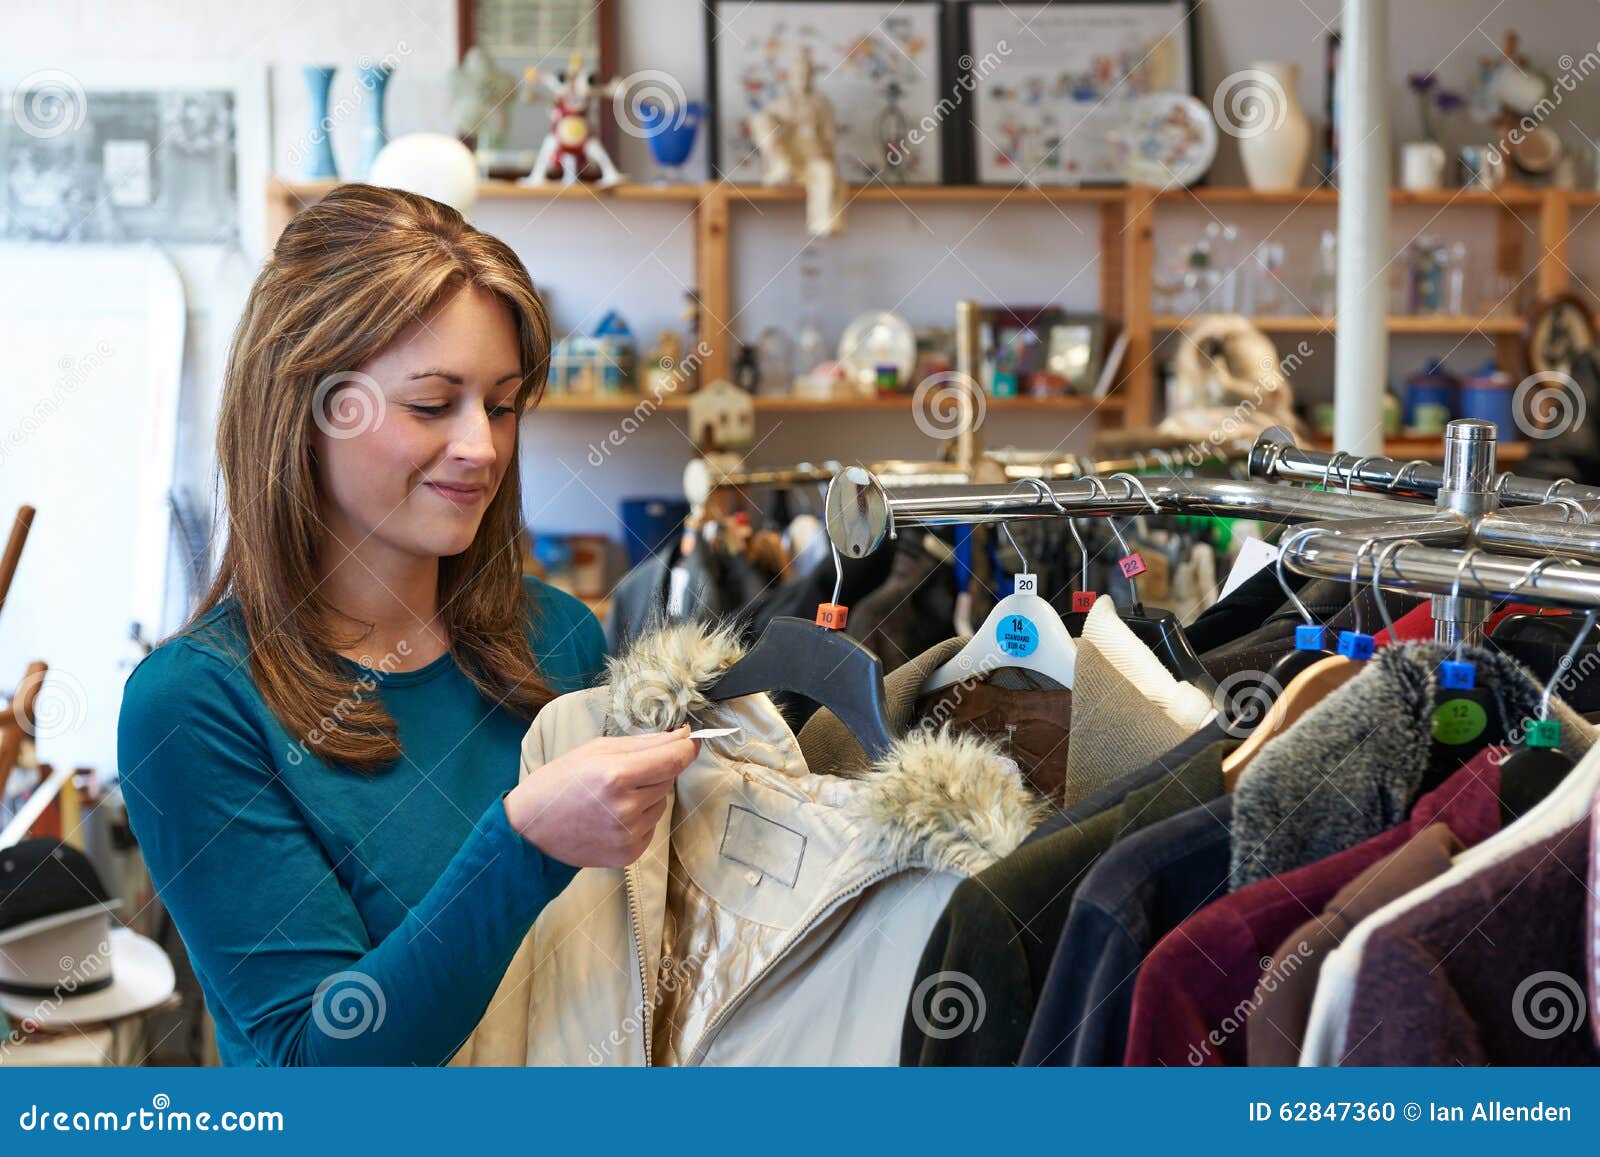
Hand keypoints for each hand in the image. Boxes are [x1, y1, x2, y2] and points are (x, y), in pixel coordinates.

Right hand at [504, 726, 698, 867]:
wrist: (530, 829)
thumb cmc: (559, 782)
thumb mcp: (596, 750)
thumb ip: (644, 743)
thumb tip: (683, 736)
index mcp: (616, 775)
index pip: (673, 760)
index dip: (688, 747)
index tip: (691, 739)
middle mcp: (626, 808)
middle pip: (668, 779)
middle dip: (655, 770)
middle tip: (624, 770)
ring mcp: (629, 834)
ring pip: (661, 803)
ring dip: (647, 795)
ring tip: (612, 796)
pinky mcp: (630, 854)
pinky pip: (651, 826)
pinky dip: (640, 817)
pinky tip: (612, 816)